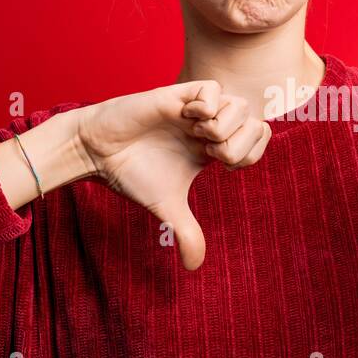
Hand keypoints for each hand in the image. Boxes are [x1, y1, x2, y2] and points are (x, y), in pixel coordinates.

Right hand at [76, 80, 271, 270]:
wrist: (98, 152)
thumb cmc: (132, 173)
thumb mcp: (166, 207)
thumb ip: (187, 233)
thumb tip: (194, 267)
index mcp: (215, 147)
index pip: (259, 142)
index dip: (250, 156)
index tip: (222, 167)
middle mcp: (211, 126)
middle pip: (256, 124)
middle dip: (239, 145)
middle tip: (210, 153)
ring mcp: (197, 109)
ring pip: (240, 106)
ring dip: (223, 127)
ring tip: (196, 135)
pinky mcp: (178, 95)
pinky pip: (213, 89)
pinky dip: (206, 107)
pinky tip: (187, 118)